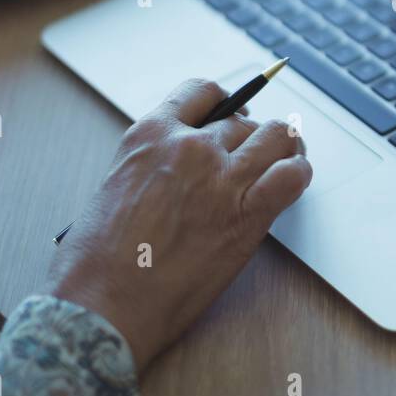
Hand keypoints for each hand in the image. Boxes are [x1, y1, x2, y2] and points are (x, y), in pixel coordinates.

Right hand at [46, 79, 311, 371]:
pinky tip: (293, 180)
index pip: (203, 91)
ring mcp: (222, 178)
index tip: (231, 116)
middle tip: (254, 157)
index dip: (225, 103)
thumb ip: (156, 163)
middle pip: (243, 121)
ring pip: (276, 137)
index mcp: (150, 134)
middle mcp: (190, 147)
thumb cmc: (97, 258)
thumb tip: (187, 165)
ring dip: (284, 147)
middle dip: (250, 138)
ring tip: (285, 160)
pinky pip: (293, 175)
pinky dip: (298, 172)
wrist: (102, 304)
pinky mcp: (247, 215)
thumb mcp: (117, 184)